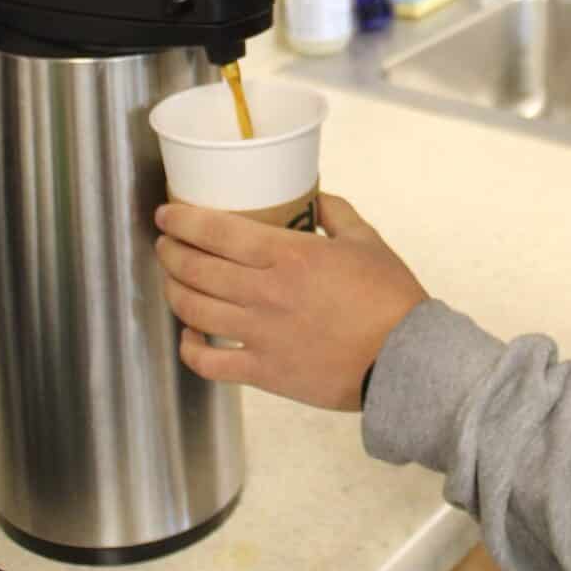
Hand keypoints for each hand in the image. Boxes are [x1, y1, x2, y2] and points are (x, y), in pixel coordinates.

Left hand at [154, 194, 428, 411]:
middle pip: (195, 268)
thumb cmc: (390, 299)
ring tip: (172, 280)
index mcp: (289, 256)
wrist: (405, 360)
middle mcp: (265, 293)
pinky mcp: (263, 372)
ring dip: (173, 291)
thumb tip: (315, 198)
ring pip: (194, 311)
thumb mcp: (366, 240)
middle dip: (170, 252)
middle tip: (165, 243)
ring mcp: (260, 335)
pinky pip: (208, 363)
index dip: (182, 220)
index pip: (217, 232)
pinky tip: (190, 336)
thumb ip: (336, 213)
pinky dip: (189, 348)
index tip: (166, 214)